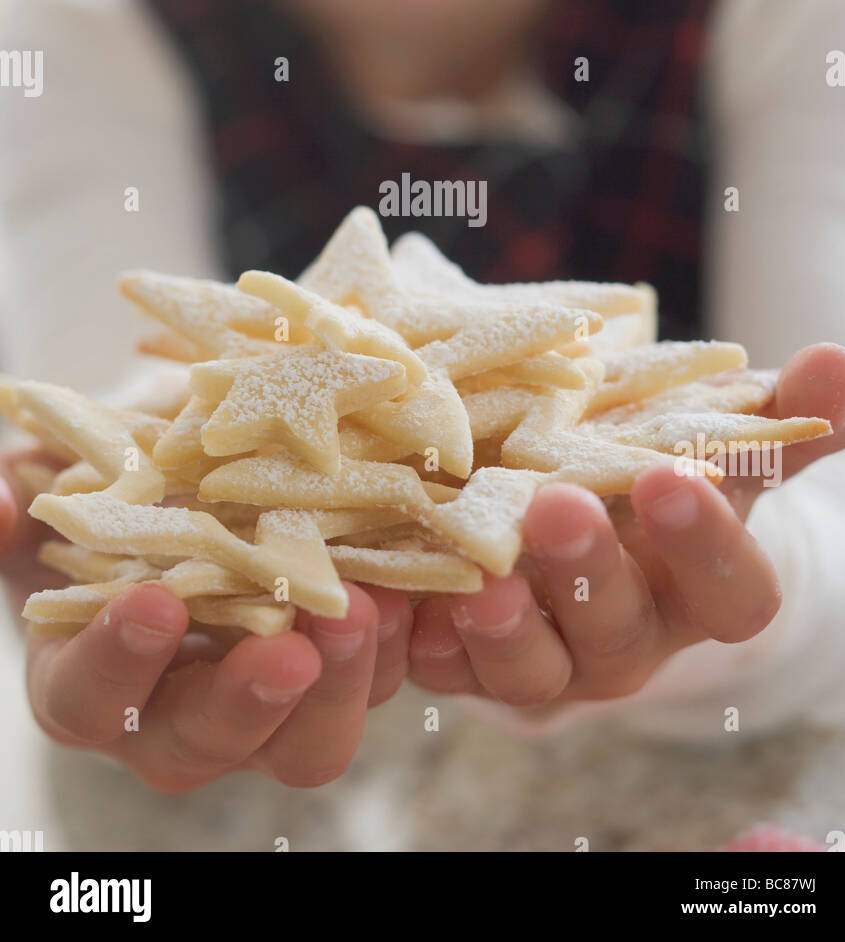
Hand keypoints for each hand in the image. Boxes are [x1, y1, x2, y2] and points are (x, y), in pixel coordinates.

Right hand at [0, 455, 412, 791]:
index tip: (155, 603)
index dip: (116, 662)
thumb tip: (4, 499)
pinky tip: (428, 583)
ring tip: (371, 605)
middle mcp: (175, 714)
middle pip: (206, 745)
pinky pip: (378, 681)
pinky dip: (406, 640)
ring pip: (307, 741)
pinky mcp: (341, 671)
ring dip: (343, 680)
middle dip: (249, 700)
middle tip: (292, 644)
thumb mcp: (67, 472)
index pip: (88, 698)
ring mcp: (266, 702)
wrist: (198, 474)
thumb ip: (27, 486)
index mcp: (93, 674)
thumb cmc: (117, 480)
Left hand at [408, 342, 844, 708]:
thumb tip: (835, 362)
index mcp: (699, 587)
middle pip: (621, 629)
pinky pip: (442, 670)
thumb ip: (774, 416)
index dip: (708, 541)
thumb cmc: (654, 472)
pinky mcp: (467, 664)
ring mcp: (548, 660)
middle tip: (558, 507)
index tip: (674, 474)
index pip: (730, 589)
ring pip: (533, 670)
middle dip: (592, 573)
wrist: (569, 519)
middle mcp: (630, 637)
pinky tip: (397, 598)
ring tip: (479, 583)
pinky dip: (420, 639)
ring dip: (507, 630)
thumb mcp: (714, 443)